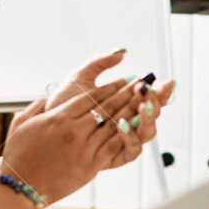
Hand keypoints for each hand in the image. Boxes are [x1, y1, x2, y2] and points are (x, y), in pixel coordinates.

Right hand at [0, 75, 175, 203]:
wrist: (21, 186)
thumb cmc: (19, 156)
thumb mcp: (23, 123)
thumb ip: (38, 107)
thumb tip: (47, 98)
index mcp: (58, 117)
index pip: (90, 97)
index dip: (110, 87)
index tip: (124, 79)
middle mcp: (74, 131)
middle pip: (107, 108)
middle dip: (127, 94)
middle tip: (141, 84)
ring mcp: (84, 149)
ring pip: (114, 126)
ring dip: (132, 112)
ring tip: (145, 101)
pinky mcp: (91, 166)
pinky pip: (113, 148)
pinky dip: (127, 136)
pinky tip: (137, 128)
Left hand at [42, 50, 176, 167]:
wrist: (44, 127)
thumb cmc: (61, 104)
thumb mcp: (81, 78)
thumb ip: (100, 63)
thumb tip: (122, 51)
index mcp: (123, 106)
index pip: (149, 99)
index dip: (161, 91)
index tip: (164, 81)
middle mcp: (127, 124)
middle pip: (153, 116)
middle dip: (158, 103)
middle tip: (151, 92)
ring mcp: (122, 141)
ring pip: (147, 133)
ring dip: (148, 118)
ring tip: (142, 105)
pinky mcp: (115, 156)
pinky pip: (132, 151)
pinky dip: (131, 137)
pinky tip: (123, 123)